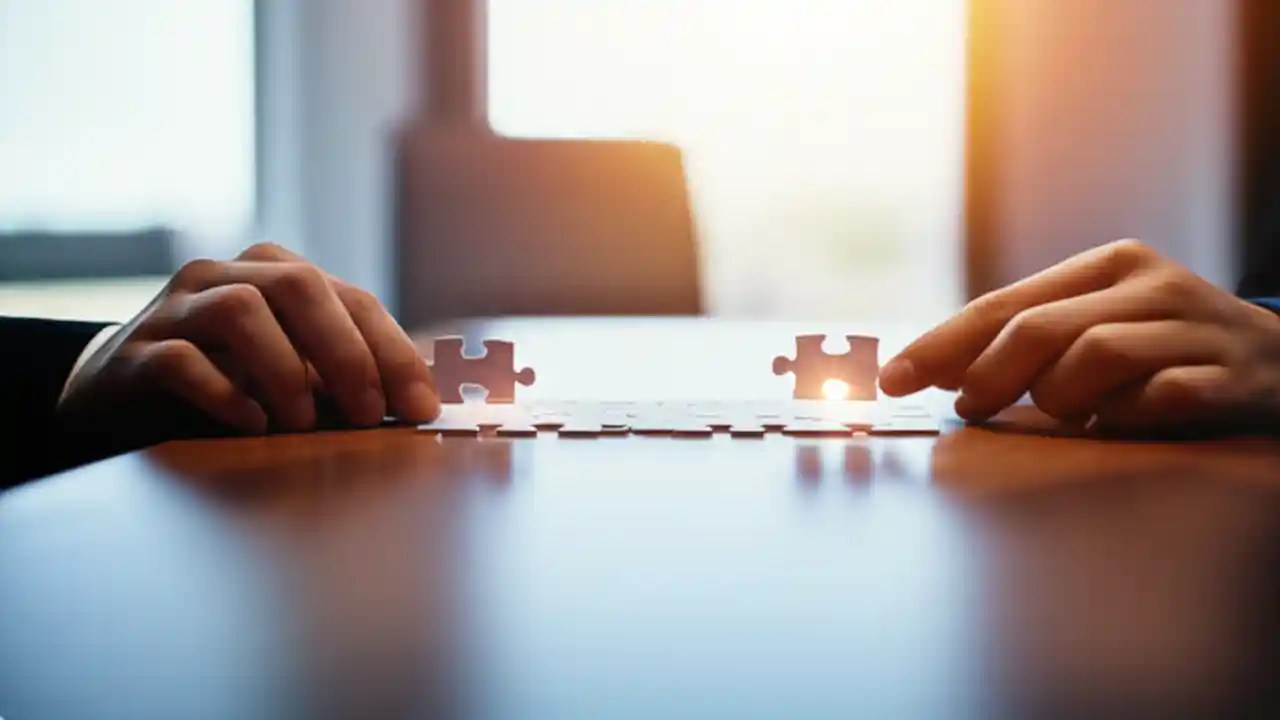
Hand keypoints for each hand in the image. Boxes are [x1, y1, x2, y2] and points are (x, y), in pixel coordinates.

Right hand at [59, 243, 440, 436]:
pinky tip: (252, 423)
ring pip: (241, 311)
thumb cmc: (227, 377)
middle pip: (300, 289)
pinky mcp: (138, 352)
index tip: (421, 405)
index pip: (352, 298)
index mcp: (276, 272)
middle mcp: (226, 276)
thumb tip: (418, 404)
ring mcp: (177, 308)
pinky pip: (184, 360)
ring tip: (302, 422)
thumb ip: (344, 373)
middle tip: (369, 414)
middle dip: (347, 354)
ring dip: (286, 370)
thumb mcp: (292, 367)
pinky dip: (226, 394)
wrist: (117, 389)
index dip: (393, 352)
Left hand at [878, 239, 1279, 433]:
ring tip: (1073, 412)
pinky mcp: (1228, 378)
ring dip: (1062, 401)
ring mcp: (1194, 329)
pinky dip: (1125, 420)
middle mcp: (1151, 286)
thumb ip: (1029, 340)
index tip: (892, 380)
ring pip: (1092, 360)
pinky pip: (1154, 402)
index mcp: (1109, 265)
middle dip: (988, 376)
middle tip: (970, 409)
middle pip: (1038, 329)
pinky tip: (1124, 423)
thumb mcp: (1099, 324)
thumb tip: (940, 371)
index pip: (1003, 304)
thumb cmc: (1165, 348)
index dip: (940, 344)